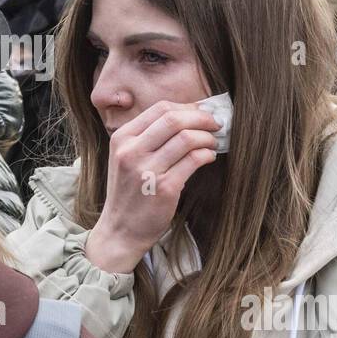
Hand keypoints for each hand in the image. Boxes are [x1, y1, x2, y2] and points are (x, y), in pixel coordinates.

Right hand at [85, 101, 218, 274]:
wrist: (120, 230)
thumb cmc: (129, 193)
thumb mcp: (126, 158)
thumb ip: (147, 137)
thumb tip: (186, 116)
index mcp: (122, 138)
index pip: (160, 109)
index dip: (187, 107)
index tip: (201, 113)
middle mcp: (131, 151)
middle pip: (174, 118)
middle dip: (202, 118)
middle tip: (216, 124)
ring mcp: (147, 170)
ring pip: (186, 138)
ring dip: (207, 137)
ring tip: (213, 142)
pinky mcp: (164, 188)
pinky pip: (194, 160)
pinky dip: (207, 154)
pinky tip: (209, 157)